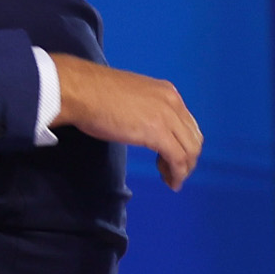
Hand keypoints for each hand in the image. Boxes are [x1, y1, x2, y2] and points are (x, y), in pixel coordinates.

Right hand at [48, 53, 202, 189]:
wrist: (80, 91)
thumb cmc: (94, 94)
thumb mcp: (130, 98)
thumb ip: (144, 110)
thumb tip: (145, 127)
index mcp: (167, 92)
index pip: (187, 123)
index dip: (184, 143)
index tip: (172, 158)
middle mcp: (172, 102)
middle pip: (193, 137)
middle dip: (188, 159)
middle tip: (173, 173)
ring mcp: (167, 116)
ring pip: (190, 150)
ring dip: (184, 169)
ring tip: (172, 180)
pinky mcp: (157, 133)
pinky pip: (178, 159)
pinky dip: (177, 174)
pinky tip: (171, 182)